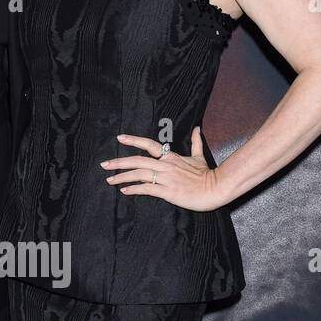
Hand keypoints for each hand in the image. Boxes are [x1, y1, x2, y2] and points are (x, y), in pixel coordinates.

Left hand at [100, 126, 222, 211]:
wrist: (215, 188)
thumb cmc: (207, 174)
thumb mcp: (200, 156)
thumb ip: (196, 142)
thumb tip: (197, 128)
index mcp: (171, 157)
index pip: (149, 145)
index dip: (134, 140)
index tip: (119, 138)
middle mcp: (166, 165)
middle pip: (138, 160)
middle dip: (119, 162)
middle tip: (104, 165)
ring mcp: (166, 178)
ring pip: (140, 174)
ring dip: (122, 177)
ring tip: (109, 180)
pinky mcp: (168, 192)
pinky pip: (147, 189)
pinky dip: (134, 189)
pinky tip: (124, 190)